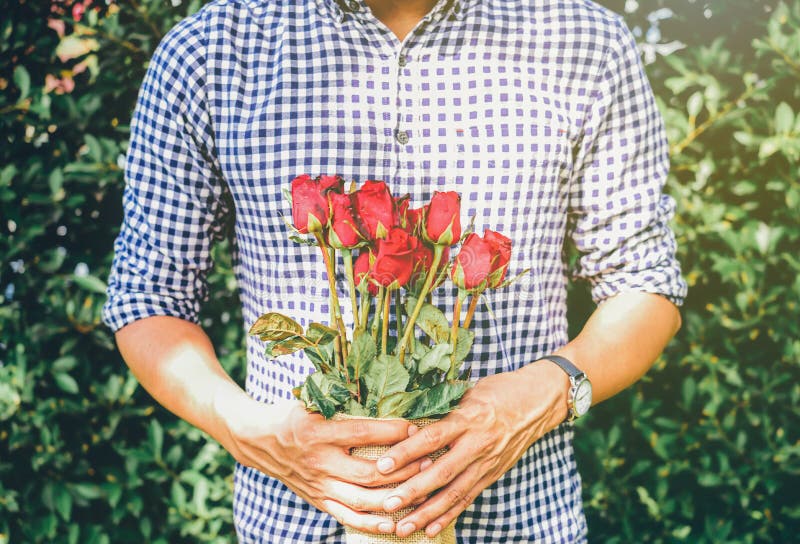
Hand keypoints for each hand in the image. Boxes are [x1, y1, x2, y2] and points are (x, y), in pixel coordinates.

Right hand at [217, 395, 428, 534]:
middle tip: (428, 462)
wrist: (258, 440)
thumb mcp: (314, 400)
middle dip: (402, 470)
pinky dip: (372, 524)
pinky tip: (395, 523)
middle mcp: (319, 461)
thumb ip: (345, 401)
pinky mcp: (318, 500)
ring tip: (420, 491)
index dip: (392, 432)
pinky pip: (347, 518)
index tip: (417, 427)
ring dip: (394, 498)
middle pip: (367, 472)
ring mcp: (318, 485)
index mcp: (318, 431)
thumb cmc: (293, 414)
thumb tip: (386, 390)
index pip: (361, 433)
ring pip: (361, 499)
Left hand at [373, 361, 570, 537]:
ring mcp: (487, 463)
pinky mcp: (493, 474)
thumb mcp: (470, 390)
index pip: (433, 438)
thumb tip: (408, 418)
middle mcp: (478, 443)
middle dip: (412, 490)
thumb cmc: (500, 390)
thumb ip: (442, 407)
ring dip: (427, 512)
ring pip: (454, 492)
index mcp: (469, 418)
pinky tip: (430, 529)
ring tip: (403, 526)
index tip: (382, 464)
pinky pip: (468, 498)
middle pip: (441, 472)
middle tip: (387, 504)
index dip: (406, 452)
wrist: (540, 401)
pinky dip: (449, 515)